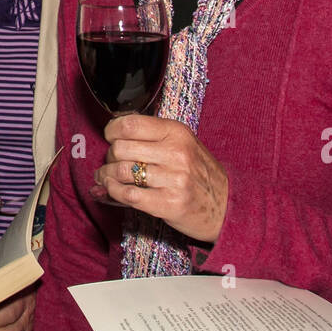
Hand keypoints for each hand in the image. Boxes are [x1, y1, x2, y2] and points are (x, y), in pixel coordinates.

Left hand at [91, 115, 228, 243]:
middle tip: (112, 162)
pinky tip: (113, 190)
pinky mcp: (169, 203)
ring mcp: (173, 179)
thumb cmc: (199, 174)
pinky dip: (113, 192)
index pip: (129, 124)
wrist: (225, 206)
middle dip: (109, 156)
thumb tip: (110, 138)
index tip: (110, 138)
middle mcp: (176, 152)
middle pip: (120, 148)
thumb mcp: (183, 145)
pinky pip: (128, 195)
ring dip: (106, 176)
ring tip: (106, 177)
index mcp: (177, 132)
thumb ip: (152, 138)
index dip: (112, 131)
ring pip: (121, 171)